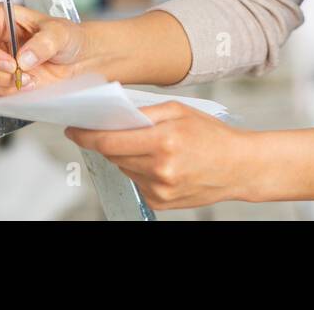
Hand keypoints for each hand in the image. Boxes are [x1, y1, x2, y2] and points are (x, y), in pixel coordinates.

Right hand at [0, 2, 87, 94]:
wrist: (78, 59)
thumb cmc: (68, 38)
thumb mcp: (61, 34)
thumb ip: (44, 43)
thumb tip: (23, 58)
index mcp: (2, 18)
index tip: (10, 65)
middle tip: (20, 76)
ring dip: (0, 85)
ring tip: (28, 81)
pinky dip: (4, 93)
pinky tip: (25, 87)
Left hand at [64, 102, 257, 209]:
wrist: (239, 166)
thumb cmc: (212, 135)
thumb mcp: (179, 111)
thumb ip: (144, 113)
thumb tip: (112, 117)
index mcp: (164, 140)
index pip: (110, 140)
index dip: (86, 135)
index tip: (74, 129)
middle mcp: (160, 168)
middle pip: (113, 155)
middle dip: (108, 142)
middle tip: (110, 130)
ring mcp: (159, 189)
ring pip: (123, 168)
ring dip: (126, 156)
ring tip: (149, 145)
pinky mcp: (160, 202)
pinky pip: (136, 182)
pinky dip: (139, 170)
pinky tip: (159, 162)